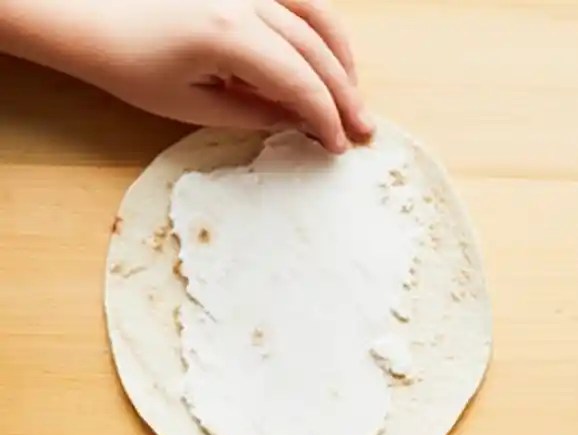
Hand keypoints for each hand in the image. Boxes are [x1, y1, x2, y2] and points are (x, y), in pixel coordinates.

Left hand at [11, 0, 370, 150]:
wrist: (82, 12)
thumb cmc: (126, 61)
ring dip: (341, 59)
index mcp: (230, 34)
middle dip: (344, 94)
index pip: (300, 81)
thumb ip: (251, 113)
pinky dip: (321, 26)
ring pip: (317, 18)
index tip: (338, 145)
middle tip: (365, 129)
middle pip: (317, 51)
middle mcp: (246, 1)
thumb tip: (298, 121)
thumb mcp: (188, 104)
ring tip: (352, 93)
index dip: (325, 117)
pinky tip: (329, 54)